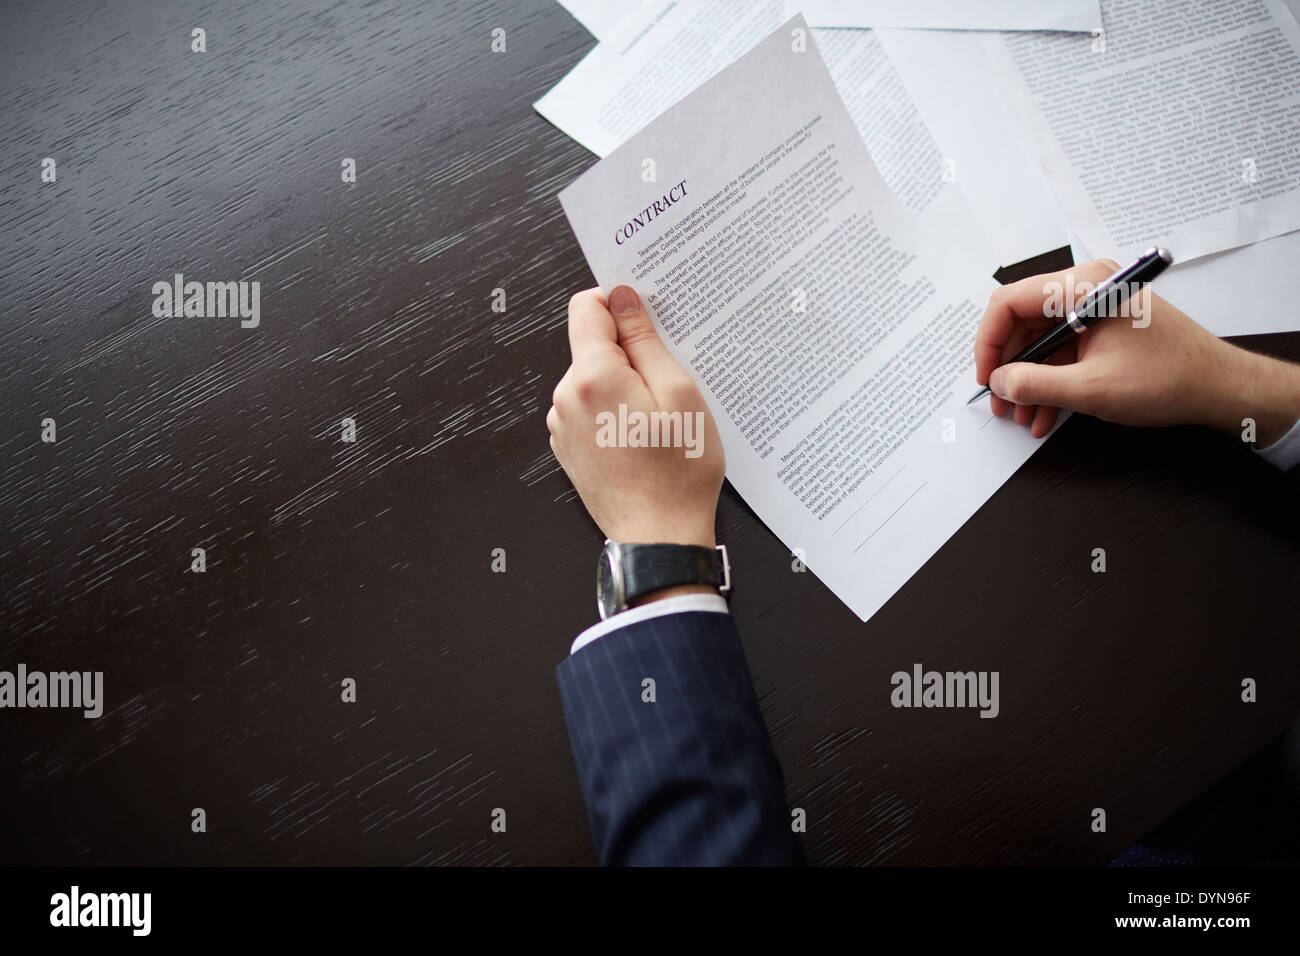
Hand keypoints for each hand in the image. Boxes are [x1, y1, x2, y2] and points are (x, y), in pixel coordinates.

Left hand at [547, 286, 724, 549]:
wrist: (659, 539)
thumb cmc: (677, 474)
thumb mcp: (679, 394)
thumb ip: (645, 340)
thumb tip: (623, 298)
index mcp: (591, 377)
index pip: (586, 307)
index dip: (619, 304)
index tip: (647, 317)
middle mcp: (566, 398)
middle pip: (591, 346)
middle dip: (629, 352)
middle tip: (669, 381)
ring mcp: (563, 425)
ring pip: (593, 379)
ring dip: (624, 384)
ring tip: (660, 416)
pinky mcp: (568, 446)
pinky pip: (590, 409)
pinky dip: (615, 410)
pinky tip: (644, 434)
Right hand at [973, 258, 1299, 443]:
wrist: (1218, 387)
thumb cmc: (1169, 378)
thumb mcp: (1089, 388)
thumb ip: (1033, 384)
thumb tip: (999, 382)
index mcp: (1083, 287)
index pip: (1009, 303)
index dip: (989, 343)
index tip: (986, 377)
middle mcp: (1087, 289)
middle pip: (1023, 323)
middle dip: (1009, 368)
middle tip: (1000, 401)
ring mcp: (1095, 307)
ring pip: (1041, 342)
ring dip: (1028, 381)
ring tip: (1022, 415)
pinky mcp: (1103, 327)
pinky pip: (1063, 350)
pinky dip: (1050, 380)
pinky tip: (1045, 412)